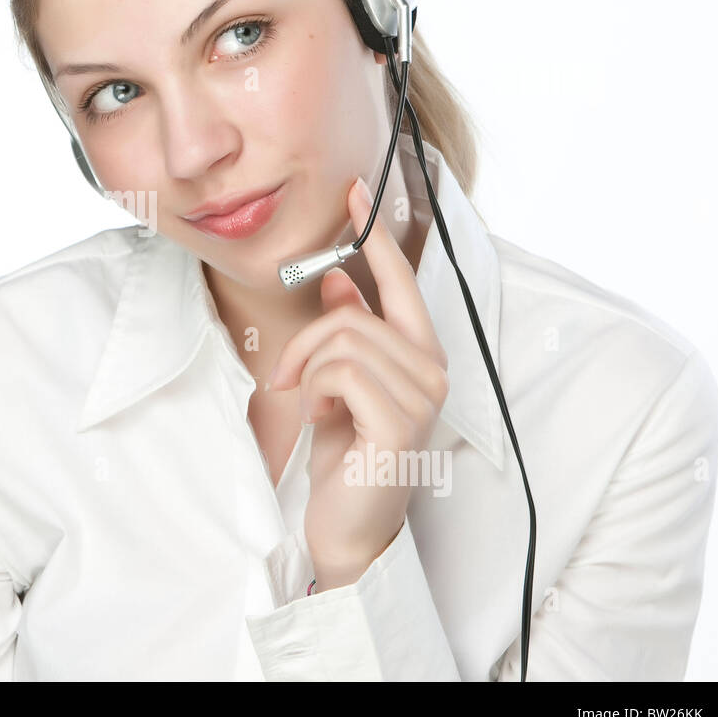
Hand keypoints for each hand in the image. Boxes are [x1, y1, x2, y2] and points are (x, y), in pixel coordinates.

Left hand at [265, 175, 449, 590]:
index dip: (376, 234)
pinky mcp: (399, 422)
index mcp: (419, 353)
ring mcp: (421, 396)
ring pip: (342, 338)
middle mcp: (431, 369)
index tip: (356, 190)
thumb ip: (347, 332)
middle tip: (286, 377)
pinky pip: (341, 371)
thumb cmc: (346, 457)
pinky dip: (313, 389)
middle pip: (353, 315)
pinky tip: (318, 417)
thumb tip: (341, 279)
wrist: (347, 525)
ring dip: (305, 369)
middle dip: (304, 341)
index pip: (402, 280)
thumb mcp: (338, 385)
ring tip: (304, 401)